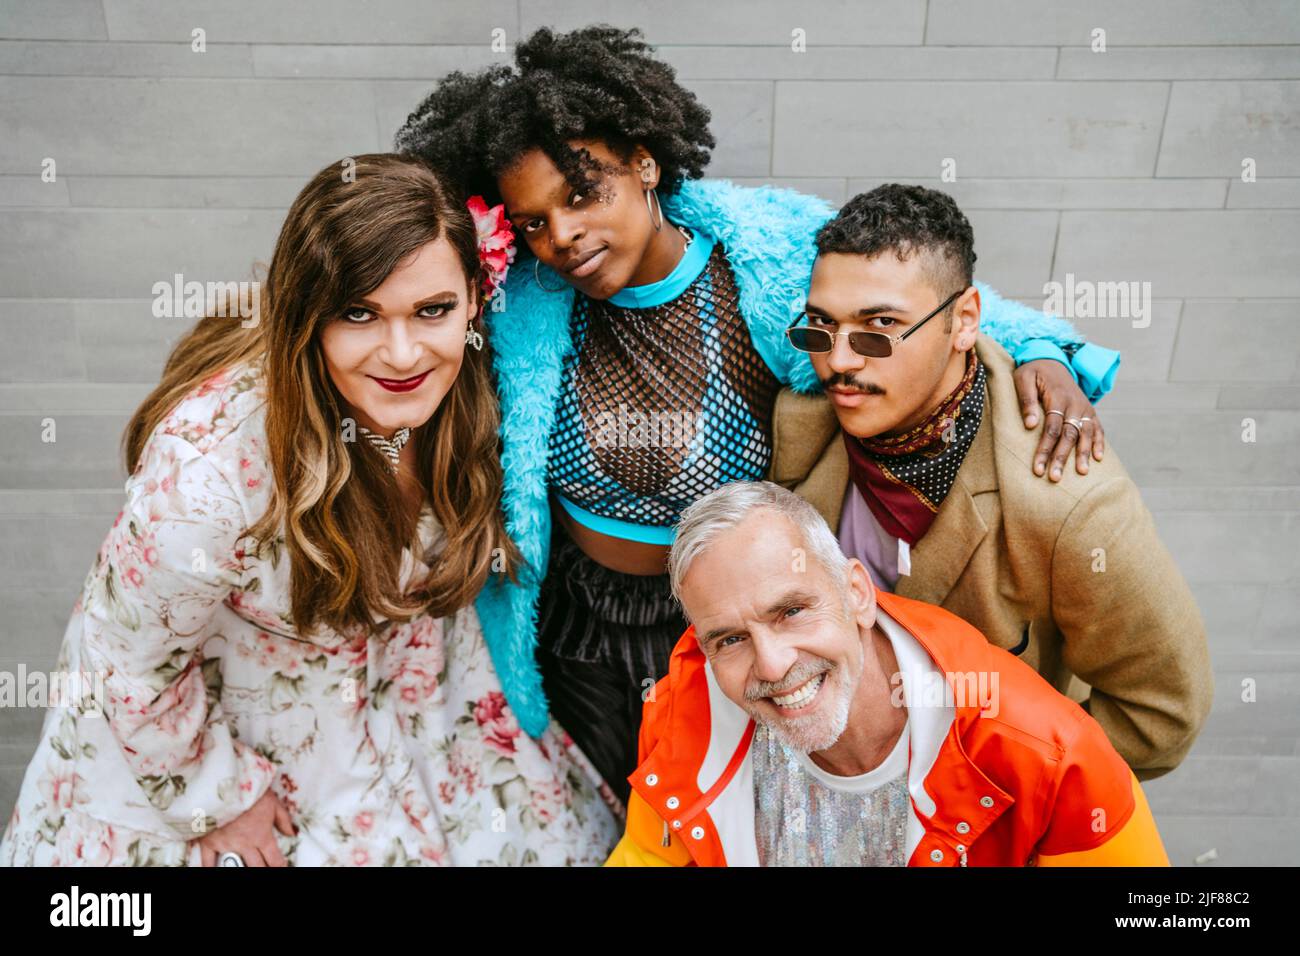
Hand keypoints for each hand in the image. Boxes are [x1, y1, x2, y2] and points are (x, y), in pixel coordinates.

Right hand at [196, 787, 295, 866]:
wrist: (223, 784)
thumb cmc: (250, 791)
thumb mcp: (272, 802)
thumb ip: (283, 819)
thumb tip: (292, 833)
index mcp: (262, 836)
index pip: (275, 860)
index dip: (279, 866)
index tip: (280, 867)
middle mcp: (246, 844)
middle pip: (257, 867)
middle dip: (263, 869)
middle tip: (265, 868)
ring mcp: (226, 845)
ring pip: (235, 867)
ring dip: (240, 868)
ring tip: (244, 866)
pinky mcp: (209, 842)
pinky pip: (208, 861)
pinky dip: (209, 867)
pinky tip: (212, 870)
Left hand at [1013, 358, 1105, 480]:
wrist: (1052, 359)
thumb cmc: (1034, 372)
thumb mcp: (1023, 379)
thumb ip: (1027, 400)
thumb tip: (1030, 425)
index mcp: (1057, 397)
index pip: (1051, 428)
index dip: (1045, 449)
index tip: (1038, 468)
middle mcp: (1075, 404)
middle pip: (1069, 435)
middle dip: (1062, 457)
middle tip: (1054, 478)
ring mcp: (1084, 407)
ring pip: (1086, 433)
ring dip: (1083, 454)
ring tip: (1081, 473)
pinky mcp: (1089, 410)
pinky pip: (1098, 427)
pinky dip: (1099, 442)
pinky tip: (1098, 458)